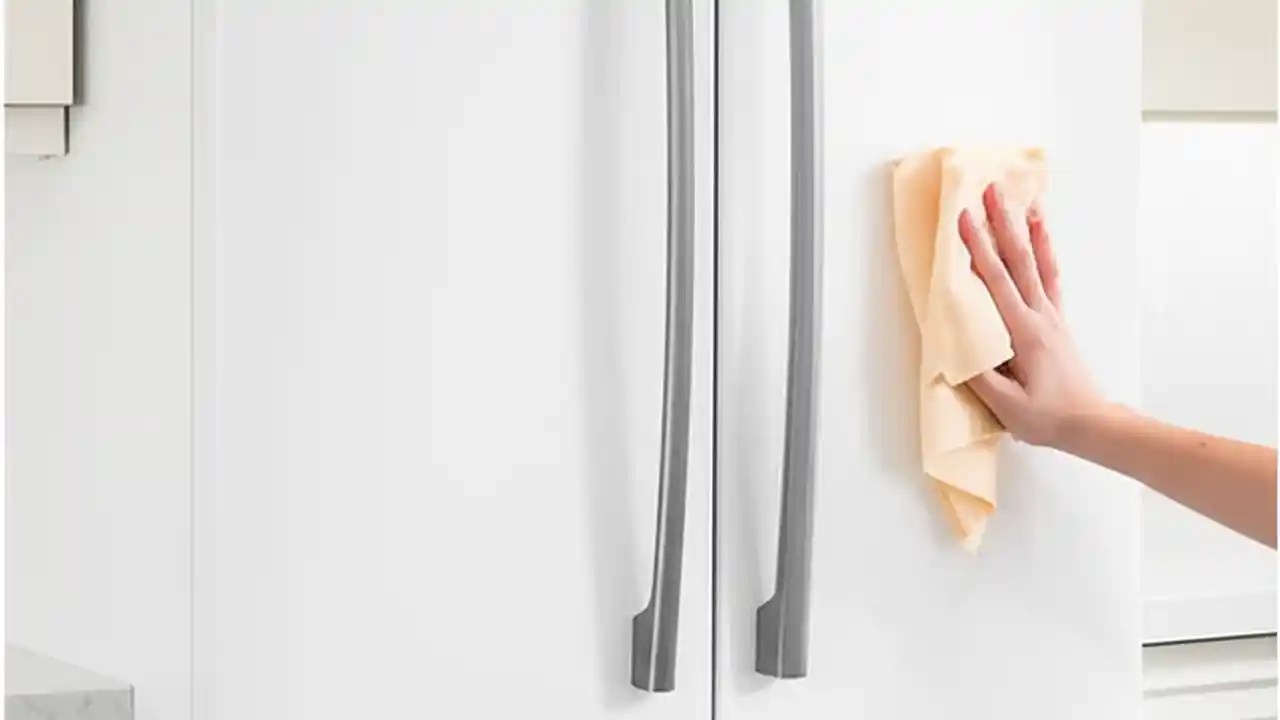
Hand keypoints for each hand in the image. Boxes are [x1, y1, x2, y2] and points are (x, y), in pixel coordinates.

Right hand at [957, 184, 1103, 447]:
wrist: (1092, 423)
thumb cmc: (1050, 417)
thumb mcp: (1008, 406)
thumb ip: (981, 376)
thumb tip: (955, 347)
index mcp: (1025, 332)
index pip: (998, 282)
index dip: (979, 248)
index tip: (966, 219)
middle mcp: (1041, 316)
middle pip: (1020, 261)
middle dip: (1003, 223)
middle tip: (993, 191)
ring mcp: (1052, 316)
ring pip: (1039, 263)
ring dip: (1028, 231)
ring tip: (1023, 201)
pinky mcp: (1055, 321)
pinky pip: (1050, 277)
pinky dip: (1045, 252)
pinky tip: (1040, 237)